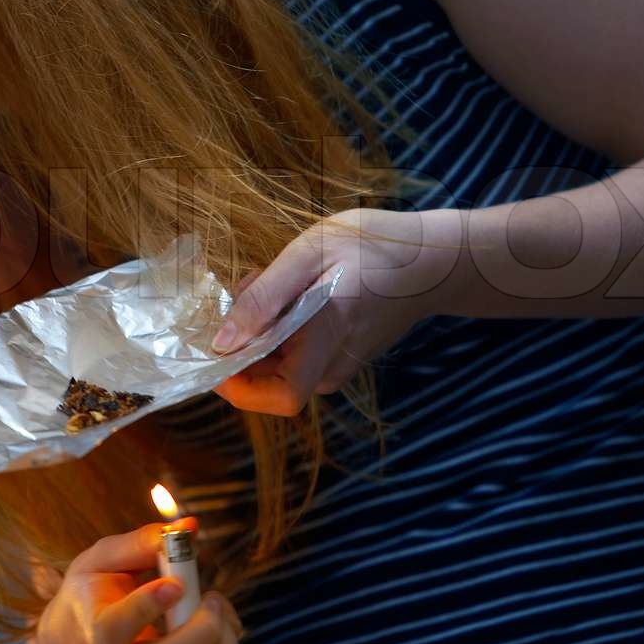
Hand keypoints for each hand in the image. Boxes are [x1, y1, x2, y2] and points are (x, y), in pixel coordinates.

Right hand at [28, 518, 242, 643]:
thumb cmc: (92, 598)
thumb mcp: (98, 563)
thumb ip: (138, 543)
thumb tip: (187, 527)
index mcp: (96, 631)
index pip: (113, 631)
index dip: (145, 607)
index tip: (173, 584)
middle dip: (200, 630)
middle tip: (209, 596)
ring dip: (225, 632)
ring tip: (210, 602)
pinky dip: (229, 632)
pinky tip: (208, 613)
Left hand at [210, 207, 459, 414]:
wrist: (432, 260)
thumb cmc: (373, 247)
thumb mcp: (309, 254)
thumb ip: (264, 299)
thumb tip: (221, 343)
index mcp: (326, 339)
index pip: (277, 396)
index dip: (236, 384)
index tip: (211, 345)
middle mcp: (333, 365)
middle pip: (268, 383)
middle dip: (239, 346)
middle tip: (242, 292)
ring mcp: (339, 366)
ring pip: (277, 368)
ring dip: (257, 333)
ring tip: (267, 281)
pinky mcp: (339, 359)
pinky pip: (294, 358)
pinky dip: (276, 331)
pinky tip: (288, 290)